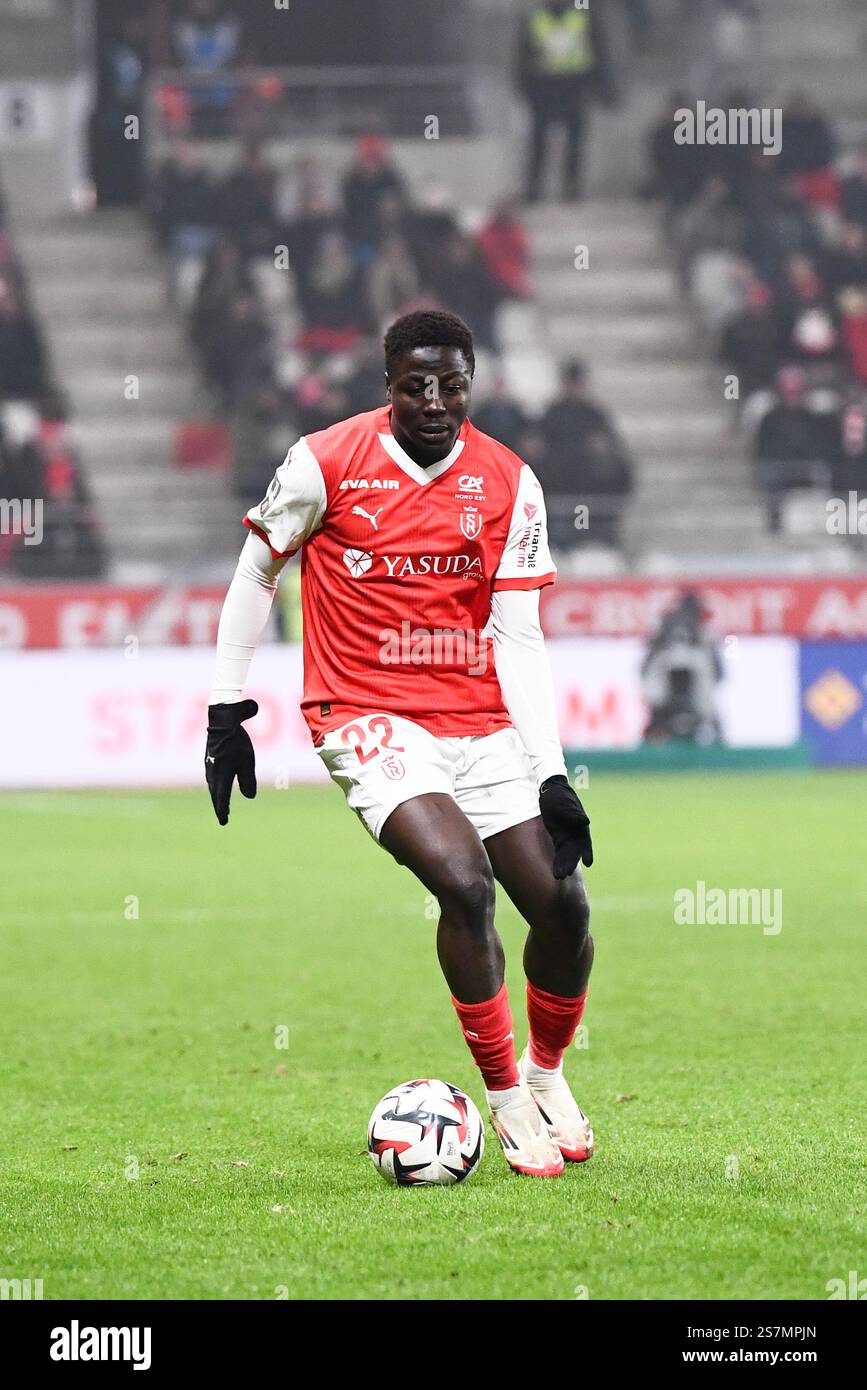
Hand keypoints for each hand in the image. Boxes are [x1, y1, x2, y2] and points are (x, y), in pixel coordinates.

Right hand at [205, 700, 257, 825]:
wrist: (222, 723)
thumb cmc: (236, 742)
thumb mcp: (247, 761)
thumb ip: (248, 780)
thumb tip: (250, 797)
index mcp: (221, 776)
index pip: (222, 797)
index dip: (223, 810)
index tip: (224, 821)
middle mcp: (213, 773)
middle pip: (215, 794)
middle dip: (219, 806)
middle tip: (223, 817)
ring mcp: (209, 765)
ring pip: (212, 785)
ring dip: (216, 796)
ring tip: (220, 804)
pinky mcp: (209, 758)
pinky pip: (211, 777)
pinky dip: (214, 785)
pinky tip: (216, 785)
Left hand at [539, 775, 592, 878]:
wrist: (551, 791)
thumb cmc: (559, 796)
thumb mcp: (565, 803)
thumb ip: (573, 813)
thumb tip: (585, 821)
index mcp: (581, 825)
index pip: (585, 841)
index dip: (587, 852)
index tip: (588, 863)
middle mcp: (576, 834)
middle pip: (574, 851)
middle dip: (570, 863)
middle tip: (565, 874)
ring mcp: (567, 838)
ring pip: (566, 855)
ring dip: (563, 866)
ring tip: (558, 877)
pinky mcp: (559, 839)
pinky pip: (559, 853)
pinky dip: (558, 863)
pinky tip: (556, 873)